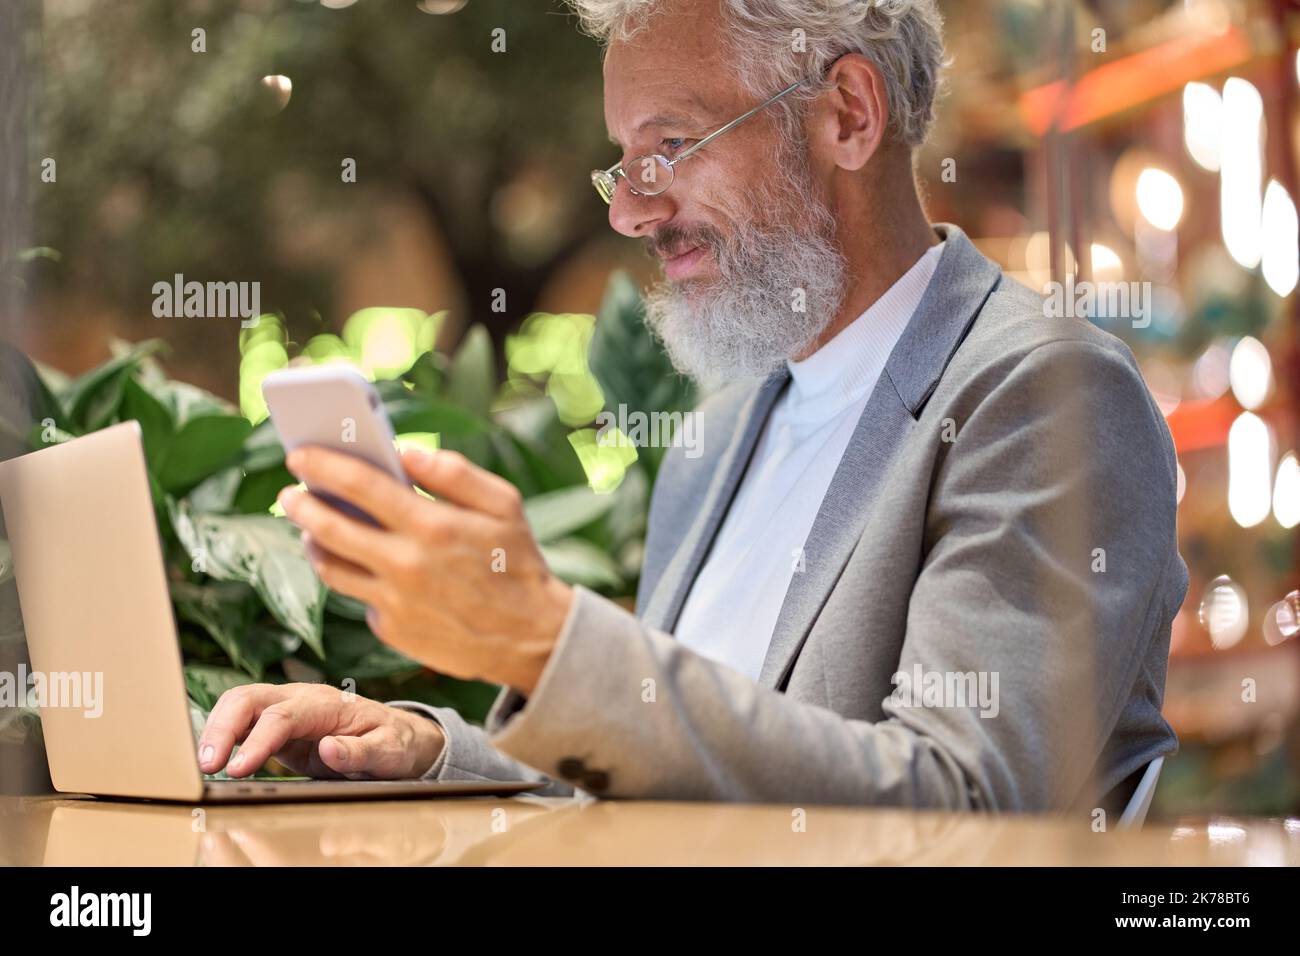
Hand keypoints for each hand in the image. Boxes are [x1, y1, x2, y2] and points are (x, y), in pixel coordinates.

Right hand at [197, 682, 443, 778]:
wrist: (397, 734)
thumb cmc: (393, 741)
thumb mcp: (389, 751)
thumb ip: (361, 751)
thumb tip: (329, 749)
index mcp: (326, 704)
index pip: (282, 716)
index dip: (257, 741)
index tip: (237, 768)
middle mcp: (300, 699)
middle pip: (249, 699)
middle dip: (222, 728)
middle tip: (206, 765)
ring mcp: (285, 709)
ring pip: (239, 705)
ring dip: (216, 730)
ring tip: (203, 765)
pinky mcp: (277, 726)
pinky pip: (242, 722)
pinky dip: (222, 735)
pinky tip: (211, 758)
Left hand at [279, 446, 573, 694]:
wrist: (531, 638)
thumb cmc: (518, 563)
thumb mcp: (503, 504)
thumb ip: (454, 472)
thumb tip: (405, 451)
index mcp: (431, 525)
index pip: (360, 485)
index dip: (323, 466)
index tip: (299, 455)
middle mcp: (405, 565)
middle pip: (329, 529)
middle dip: (301, 505)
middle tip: (290, 493)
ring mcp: (394, 602)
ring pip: (332, 569)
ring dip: (314, 544)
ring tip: (311, 528)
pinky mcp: (392, 632)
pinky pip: (361, 599)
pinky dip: (359, 578)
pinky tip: (364, 566)